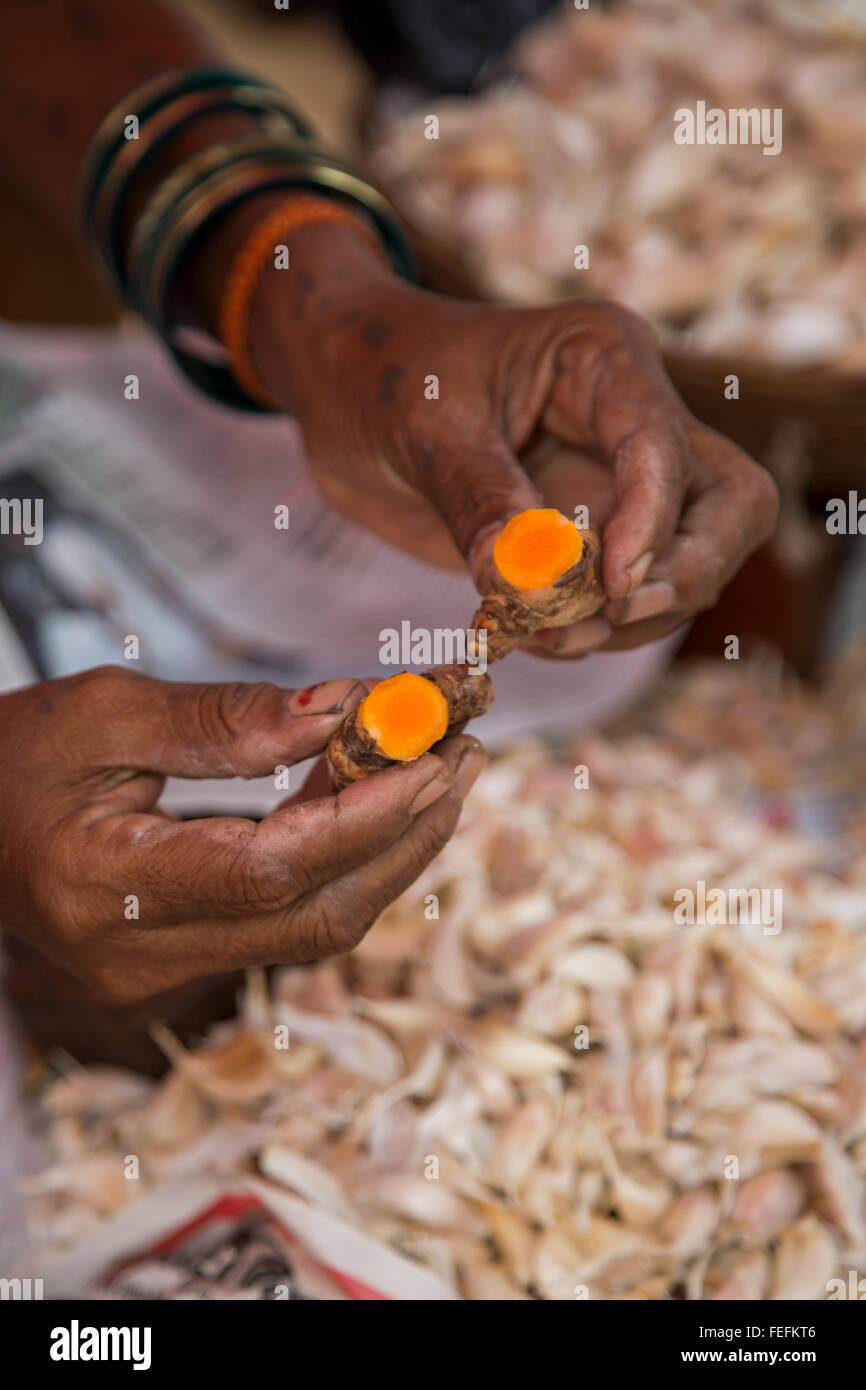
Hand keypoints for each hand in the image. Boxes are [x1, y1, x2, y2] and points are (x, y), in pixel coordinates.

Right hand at [0, 666, 485, 1001]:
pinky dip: (349, 864)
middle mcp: (133, 955)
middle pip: (313, 916)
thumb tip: (344, 713)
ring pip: (315, 930)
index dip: (366, 815)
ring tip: (445, 771)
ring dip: (392, 851)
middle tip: (465, 751)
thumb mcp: (103, 713)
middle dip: (406, 835)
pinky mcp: (180, 966)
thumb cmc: (9, 758)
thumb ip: (225, 721)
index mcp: (98, 886)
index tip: (437, 753)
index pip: (267, 871)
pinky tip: (384, 806)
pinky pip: (291, 925)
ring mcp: (158, 976)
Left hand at [247, 223, 778, 656]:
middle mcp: (632, 419)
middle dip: (690, 570)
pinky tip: (536, 636)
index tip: (614, 587)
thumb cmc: (384, 375)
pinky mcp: (591, 536)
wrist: (345, 392)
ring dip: (636, 617)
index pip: (665, 447)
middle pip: (731, 504)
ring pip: (692, 561)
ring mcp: (618, 482)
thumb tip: (526, 583)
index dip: (653, 523)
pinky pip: (631, 596)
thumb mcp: (425, 428)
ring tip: (547, 638)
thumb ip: (479, 500)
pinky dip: (598, 630)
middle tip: (614, 614)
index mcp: (604, 359)